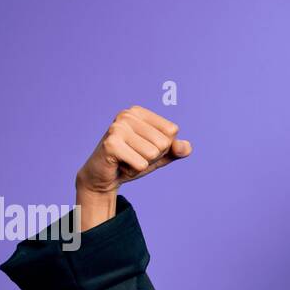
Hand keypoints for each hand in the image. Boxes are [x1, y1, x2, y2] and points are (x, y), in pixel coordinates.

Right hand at [75, 105, 191, 194]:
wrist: (103, 178)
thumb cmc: (132, 162)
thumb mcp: (159, 156)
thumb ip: (176, 150)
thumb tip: (186, 147)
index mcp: (139, 112)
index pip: (171, 131)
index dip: (163, 147)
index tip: (143, 148)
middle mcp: (127, 115)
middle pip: (163, 142)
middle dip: (152, 157)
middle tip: (133, 156)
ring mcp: (118, 128)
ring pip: (153, 154)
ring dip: (142, 164)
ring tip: (127, 160)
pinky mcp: (111, 144)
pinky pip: (141, 164)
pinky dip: (133, 171)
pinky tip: (121, 165)